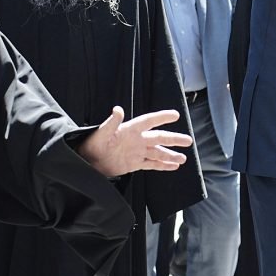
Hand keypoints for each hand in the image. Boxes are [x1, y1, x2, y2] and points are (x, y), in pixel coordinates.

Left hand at [77, 107, 192, 177]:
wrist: (87, 161)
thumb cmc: (92, 143)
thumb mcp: (101, 132)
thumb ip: (112, 122)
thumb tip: (118, 109)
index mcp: (130, 129)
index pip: (149, 121)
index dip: (162, 117)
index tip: (175, 115)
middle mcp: (137, 140)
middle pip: (159, 138)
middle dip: (173, 139)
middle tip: (188, 140)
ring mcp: (136, 152)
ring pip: (157, 153)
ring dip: (170, 155)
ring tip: (183, 158)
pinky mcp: (134, 164)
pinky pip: (151, 164)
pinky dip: (162, 165)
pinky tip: (173, 167)